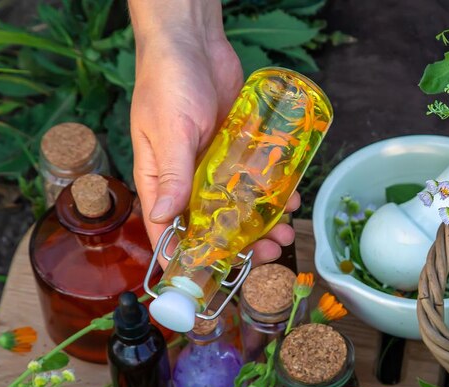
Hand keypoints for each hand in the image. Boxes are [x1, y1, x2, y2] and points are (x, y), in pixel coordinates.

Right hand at [129, 0, 297, 264]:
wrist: (192, 41)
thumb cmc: (167, 81)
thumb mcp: (168, 130)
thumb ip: (170, 174)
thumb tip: (165, 217)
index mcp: (158, 179)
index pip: (168, 230)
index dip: (186, 258)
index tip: (207, 281)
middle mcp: (185, 177)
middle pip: (211, 224)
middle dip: (238, 244)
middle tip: (266, 256)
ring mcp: (213, 163)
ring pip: (237, 205)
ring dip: (260, 222)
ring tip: (284, 233)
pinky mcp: (237, 147)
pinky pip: (255, 178)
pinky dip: (272, 191)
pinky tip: (290, 199)